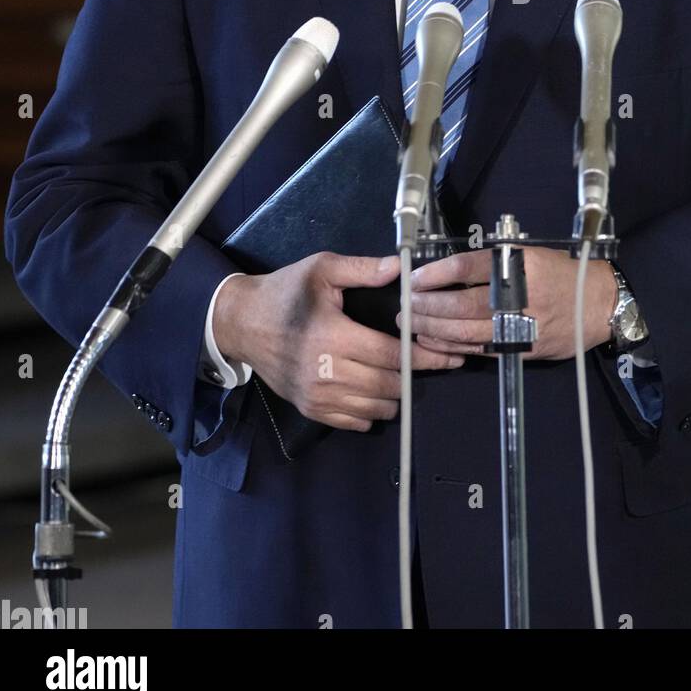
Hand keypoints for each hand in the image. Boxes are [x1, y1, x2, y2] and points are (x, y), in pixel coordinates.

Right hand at [213, 252, 463, 431]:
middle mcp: (324, 372)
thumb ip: (363, 269)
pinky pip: (351, 422)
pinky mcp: (308, 408)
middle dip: (413, 376)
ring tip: (403, 376)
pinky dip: (371, 413)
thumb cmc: (285, 292)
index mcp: (331, 335)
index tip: (448, 355)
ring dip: (394, 396)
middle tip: (434, 363)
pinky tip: (377, 394)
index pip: (390, 355)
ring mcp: (315, 395)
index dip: (423, 357)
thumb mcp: (321, 269)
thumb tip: (402, 268)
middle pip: (386, 385)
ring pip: (373, 408)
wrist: (241, 322)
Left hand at [398, 247, 618, 360]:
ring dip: (433, 328)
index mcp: (518, 264)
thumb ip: (494, 263)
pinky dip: (452, 346)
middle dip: (426, 305)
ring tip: (411, 323)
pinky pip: (479, 348)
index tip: (414, 279)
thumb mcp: (530, 255)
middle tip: (404, 304)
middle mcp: (518, 294)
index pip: (466, 266)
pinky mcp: (522, 348)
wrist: (598, 304)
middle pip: (460, 301)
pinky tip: (433, 341)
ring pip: (466, 330)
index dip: (435, 274)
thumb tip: (448, 272)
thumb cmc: (560, 274)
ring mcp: (521, 325)